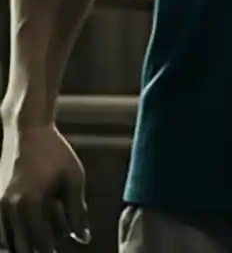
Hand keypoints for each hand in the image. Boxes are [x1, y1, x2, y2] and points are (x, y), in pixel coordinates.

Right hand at [0, 124, 89, 251]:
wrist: (26, 132)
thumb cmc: (55, 154)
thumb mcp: (73, 180)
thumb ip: (77, 212)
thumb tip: (83, 239)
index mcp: (31, 203)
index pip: (41, 241)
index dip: (50, 252)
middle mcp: (9, 207)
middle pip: (20, 245)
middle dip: (36, 250)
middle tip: (49, 251)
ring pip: (6, 240)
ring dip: (21, 244)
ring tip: (38, 241)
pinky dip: (9, 236)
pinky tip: (23, 234)